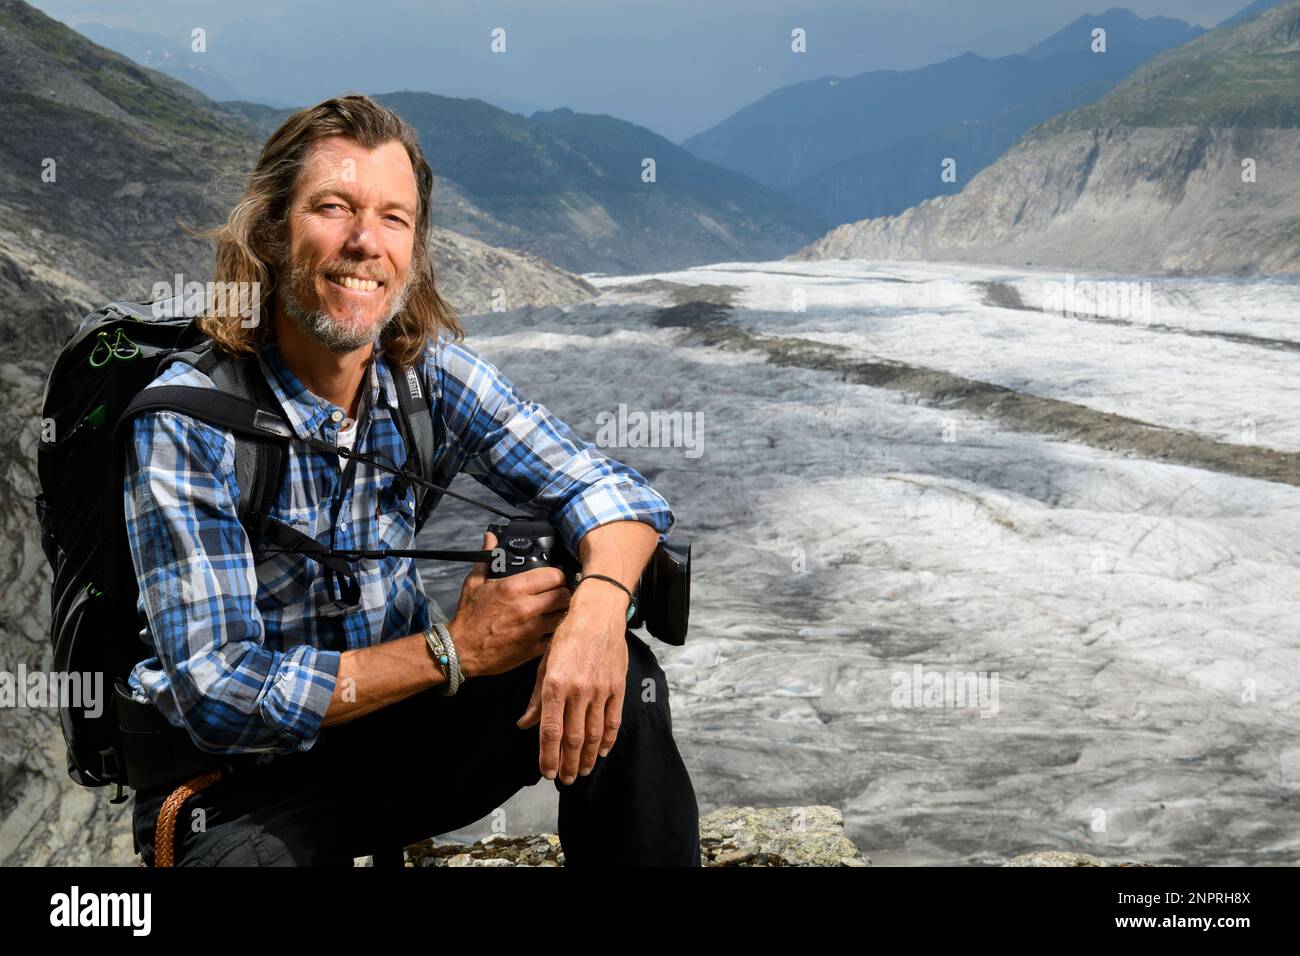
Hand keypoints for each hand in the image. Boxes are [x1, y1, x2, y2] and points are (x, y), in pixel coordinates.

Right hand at [448, 531, 570, 678]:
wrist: (461, 650)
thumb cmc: (469, 616)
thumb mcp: (474, 582)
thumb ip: (488, 557)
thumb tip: (490, 537)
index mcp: (514, 587)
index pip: (555, 575)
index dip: (557, 576)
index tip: (552, 579)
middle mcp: (527, 607)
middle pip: (565, 595)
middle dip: (562, 593)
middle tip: (556, 595)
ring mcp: (532, 629)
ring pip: (564, 615)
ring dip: (561, 612)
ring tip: (554, 611)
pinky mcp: (534, 648)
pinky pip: (556, 636)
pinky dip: (555, 632)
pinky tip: (548, 629)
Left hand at [516, 586, 628, 783]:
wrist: (598, 615)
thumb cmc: (568, 636)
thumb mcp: (544, 664)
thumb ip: (536, 698)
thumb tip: (524, 725)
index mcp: (555, 684)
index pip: (550, 730)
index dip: (548, 756)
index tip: (547, 772)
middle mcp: (578, 690)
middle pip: (573, 738)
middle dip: (569, 763)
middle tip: (566, 779)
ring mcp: (600, 690)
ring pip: (595, 733)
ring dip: (589, 757)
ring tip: (584, 770)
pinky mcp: (617, 687)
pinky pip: (613, 720)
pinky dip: (608, 739)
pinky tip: (603, 751)